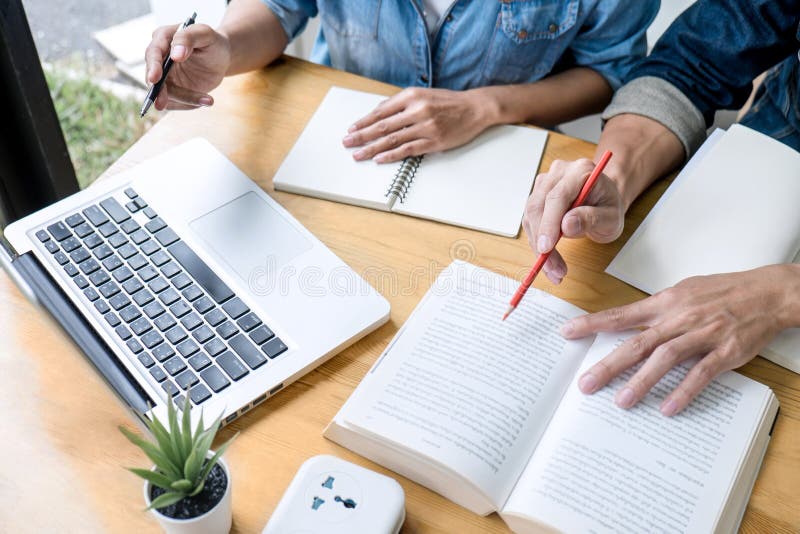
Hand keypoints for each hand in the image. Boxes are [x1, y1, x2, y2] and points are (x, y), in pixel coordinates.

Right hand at [144, 23, 231, 110]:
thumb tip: (175, 54)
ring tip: (209, 100)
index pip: (153, 53)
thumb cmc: (212, 42)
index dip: (153, 66)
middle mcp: (159, 58)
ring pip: (165, 94)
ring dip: (185, 99)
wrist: (221, 58)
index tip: (155, 78)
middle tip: (161, 104)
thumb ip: (188, 38)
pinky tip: (206, 99)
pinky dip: (190, 104)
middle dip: (158, 91)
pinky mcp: (172, 91)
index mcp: (163, 38)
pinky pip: (176, 103)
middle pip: (153, 77)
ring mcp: (164, 77)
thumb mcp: (204, 34)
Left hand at [342, 87, 491, 163]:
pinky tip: (379, 159)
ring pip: (392, 139)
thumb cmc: (447, 102)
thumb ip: (401, 103)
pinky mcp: (434, 141)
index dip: (363, 122)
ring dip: (372, 148)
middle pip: (382, 126)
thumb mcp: (423, 94)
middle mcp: (417, 110)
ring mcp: (426, 126)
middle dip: (362, 136)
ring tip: (358, 155)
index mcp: (412, 96)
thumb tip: (378, 114)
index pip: (381, 111)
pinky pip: (408, 149)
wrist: (475, 108)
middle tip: (347, 143)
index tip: (351, 129)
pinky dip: (392, 155)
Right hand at [522, 158, 624, 283]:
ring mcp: (545, 183)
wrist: (603, 199)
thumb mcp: (611, 217)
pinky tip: (547, 259)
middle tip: (551, 266)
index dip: (549, 223)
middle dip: (541, 239)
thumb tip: (567, 225)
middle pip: (538, 205)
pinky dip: (537, 243)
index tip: (547, 248)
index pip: (557, 196)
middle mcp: (559, 173)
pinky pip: (530, 221)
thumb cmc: (608, 206)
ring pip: (530, 215)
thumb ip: (592, 218)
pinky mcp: (537, 196)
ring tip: (553, 268)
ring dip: (537, 245)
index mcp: (580, 171)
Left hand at [561, 265, 799, 415]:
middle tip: (586, 384)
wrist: (768, 292)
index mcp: (666, 302)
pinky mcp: (726, 351)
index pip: (622, 314)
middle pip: (637, 342)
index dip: (593, 323)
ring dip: (642, 381)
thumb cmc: (724, 291)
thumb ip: (658, 307)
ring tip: (622, 402)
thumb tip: (631, 318)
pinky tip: (668, 407)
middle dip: (609, 364)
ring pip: (665, 358)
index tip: (567, 332)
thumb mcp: (684, 290)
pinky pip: (701, 373)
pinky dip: (684, 390)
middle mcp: (680, 317)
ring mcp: (703, 334)